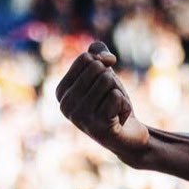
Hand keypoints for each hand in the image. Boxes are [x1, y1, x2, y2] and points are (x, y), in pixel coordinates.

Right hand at [55, 42, 149, 161]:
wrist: (127, 134)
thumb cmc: (112, 102)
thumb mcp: (104, 74)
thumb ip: (98, 54)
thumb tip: (103, 56)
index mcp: (61, 91)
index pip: (85, 58)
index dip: (103, 64)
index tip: (104, 83)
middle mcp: (66, 105)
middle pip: (97, 68)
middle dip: (112, 80)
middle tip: (110, 99)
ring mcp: (79, 117)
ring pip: (107, 81)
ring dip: (118, 93)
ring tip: (114, 109)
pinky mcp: (97, 126)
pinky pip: (116, 97)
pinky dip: (124, 105)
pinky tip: (119, 118)